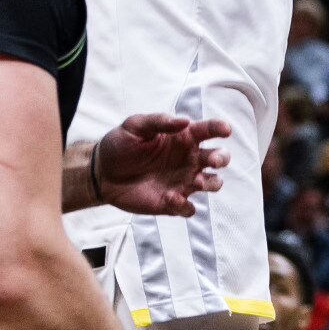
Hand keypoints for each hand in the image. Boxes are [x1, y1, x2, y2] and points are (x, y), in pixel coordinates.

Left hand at [95, 114, 231, 217]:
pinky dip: (185, 206)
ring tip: (197, 181)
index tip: (225, 129)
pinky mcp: (172, 203)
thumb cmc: (121, 143)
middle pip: (218, 158)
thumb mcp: (136, 125)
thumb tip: (184, 121)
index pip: (208, 130)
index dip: (220, 128)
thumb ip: (160, 121)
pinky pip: (188, 208)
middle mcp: (189, 159)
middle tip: (213, 159)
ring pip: (212, 184)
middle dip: (221, 158)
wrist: (103, 172)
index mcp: (184, 137)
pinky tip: (171, 198)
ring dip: (211, 183)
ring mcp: (183, 182)